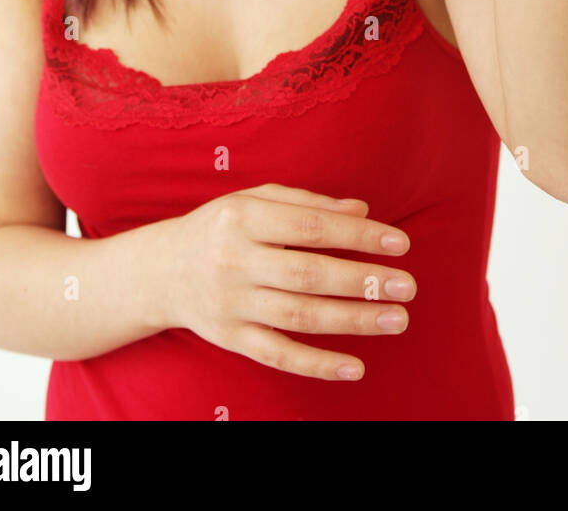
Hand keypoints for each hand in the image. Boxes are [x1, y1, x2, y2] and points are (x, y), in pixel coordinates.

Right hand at [158, 183, 415, 381]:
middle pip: (307, 274)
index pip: (310, 226)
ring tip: (396, 319)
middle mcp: (234, 260)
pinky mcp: (230, 339)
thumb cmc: (221, 227)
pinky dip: (317, 364)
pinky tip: (356, 367)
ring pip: (298, 316)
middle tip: (408, 286)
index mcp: (243, 216)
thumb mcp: (255, 200)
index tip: (400, 244)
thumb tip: (362, 210)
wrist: (160, 270)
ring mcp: (231, 303)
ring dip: (352, 321)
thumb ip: (308, 203)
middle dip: (362, 281)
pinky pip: (278, 355)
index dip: (357, 235)